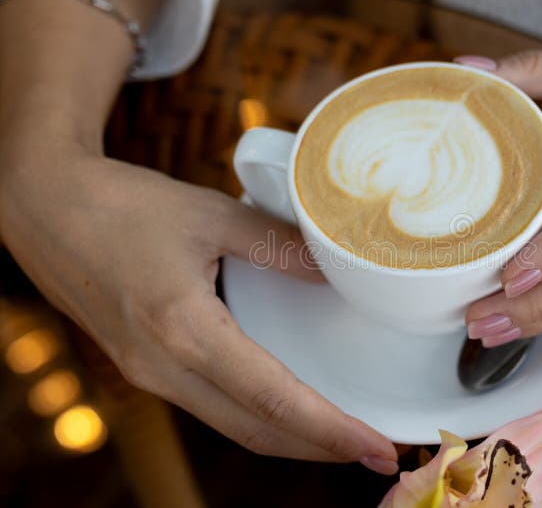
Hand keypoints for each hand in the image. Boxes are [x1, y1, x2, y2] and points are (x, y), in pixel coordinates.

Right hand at [0, 136, 397, 473]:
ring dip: (290, 439)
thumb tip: (338, 269)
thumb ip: (279, 243)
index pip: (273, 401)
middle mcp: (163, 367)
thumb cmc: (124, 206)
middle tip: (379, 453)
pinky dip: (256, 417)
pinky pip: (210, 407)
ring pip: (232, 427)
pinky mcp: (145, 367)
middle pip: (256, 432)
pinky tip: (284, 404)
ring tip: (342, 435)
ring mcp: (149, 375)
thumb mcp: (211, 214)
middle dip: (321, 450)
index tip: (378, 447)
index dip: (331, 431)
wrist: (46, 209)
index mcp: (183, 329)